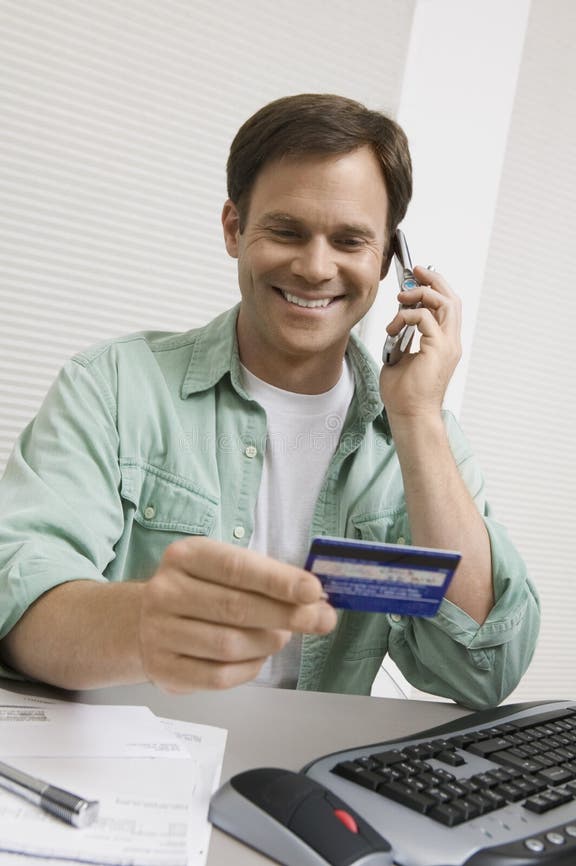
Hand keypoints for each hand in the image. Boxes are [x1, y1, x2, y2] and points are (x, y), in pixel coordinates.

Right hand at [138, 537, 336, 692]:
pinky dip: (249, 668)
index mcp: (184, 556)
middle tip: (321, 619)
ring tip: (283, 636)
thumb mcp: (222, 569)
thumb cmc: (199, 590)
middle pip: (236, 607)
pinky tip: (259, 656)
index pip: (236, 567)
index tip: (313, 591)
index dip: (278, 581)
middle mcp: (165, 592)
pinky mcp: (163, 670)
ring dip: (268, 642)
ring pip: (229, 644)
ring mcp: (159, 633)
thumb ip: (265, 578)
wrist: (142, 621)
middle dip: (286, 615)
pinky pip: (218, 676)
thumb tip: (316, 600)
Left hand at [379, 265, 461, 417]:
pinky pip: (426, 318)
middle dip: (434, 281)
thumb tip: (396, 323)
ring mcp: (447, 345)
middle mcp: (451, 342)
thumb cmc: (405, 394)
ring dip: (422, 294)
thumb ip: (403, 338)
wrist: (409, 415)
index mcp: (445, 344)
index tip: (417, 279)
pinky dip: (408, 316)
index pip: (448, 307)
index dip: (436, 288)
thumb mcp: (401, 357)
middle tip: (415, 272)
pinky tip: (395, 326)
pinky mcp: (438, 349)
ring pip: (446, 303)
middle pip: (452, 299)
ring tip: (402, 297)